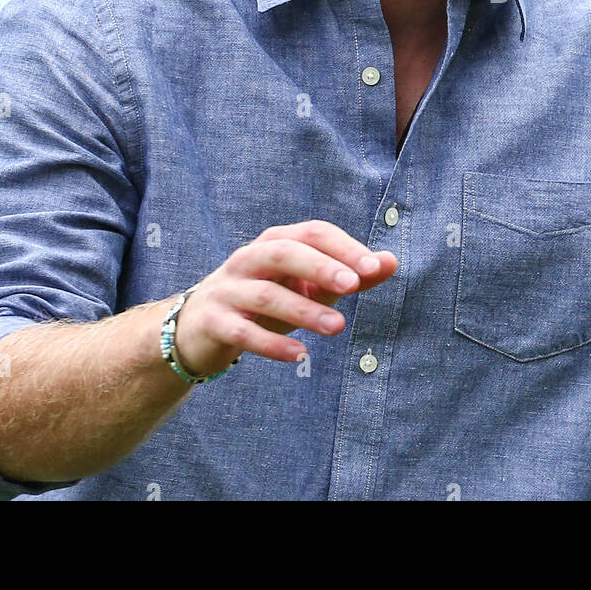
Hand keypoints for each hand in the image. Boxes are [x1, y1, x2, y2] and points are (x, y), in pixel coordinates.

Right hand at [173, 220, 397, 372]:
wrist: (199, 328)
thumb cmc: (266, 301)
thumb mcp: (309, 286)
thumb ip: (349, 275)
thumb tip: (391, 262)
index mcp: (276, 242)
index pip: (312, 233)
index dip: (343, 247)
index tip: (374, 268)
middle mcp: (249, 258)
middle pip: (285, 252)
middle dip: (321, 266)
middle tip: (353, 286)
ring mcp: (228, 289)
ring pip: (266, 293)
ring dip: (303, 310)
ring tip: (337, 328)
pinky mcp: (213, 322)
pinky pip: (242, 331)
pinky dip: (271, 344)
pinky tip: (300, 356)